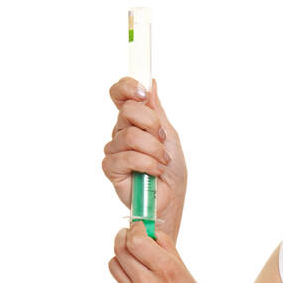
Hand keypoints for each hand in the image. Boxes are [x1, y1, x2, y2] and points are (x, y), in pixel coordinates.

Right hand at [102, 77, 186, 236]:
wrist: (171, 199)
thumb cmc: (171, 171)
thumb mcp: (169, 135)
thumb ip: (156, 111)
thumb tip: (151, 83)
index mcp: (134, 121)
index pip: (120, 93)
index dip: (127, 87)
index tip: (142, 94)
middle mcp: (121, 132)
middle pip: (127, 110)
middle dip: (152, 125)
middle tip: (162, 142)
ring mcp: (114, 149)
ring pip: (130, 136)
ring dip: (153, 150)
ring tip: (161, 163)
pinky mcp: (111, 167)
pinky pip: (125, 157)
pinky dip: (146, 164)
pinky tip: (153, 173)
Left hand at [108, 221, 217, 282]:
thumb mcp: (184, 270)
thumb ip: (165, 247)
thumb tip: (149, 230)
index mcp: (166, 270)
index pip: (135, 240)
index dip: (135, 228)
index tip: (139, 226)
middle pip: (120, 248)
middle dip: (123, 236)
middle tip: (130, 236)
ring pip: (114, 264)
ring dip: (122, 256)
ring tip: (135, 259)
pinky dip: (129, 278)